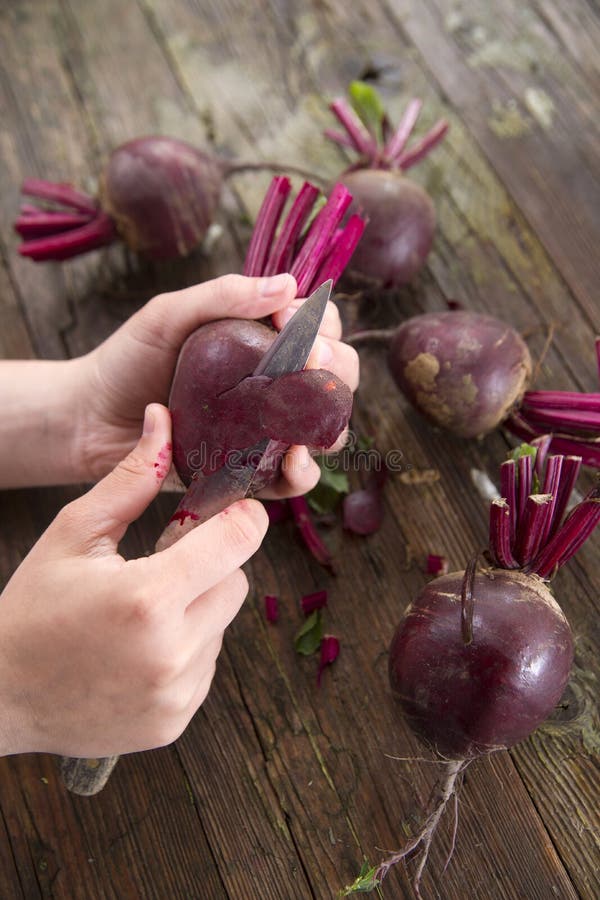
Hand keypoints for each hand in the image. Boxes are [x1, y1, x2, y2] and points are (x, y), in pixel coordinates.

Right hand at [0, 405, 267, 756]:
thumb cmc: (31, 607)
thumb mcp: (74, 533)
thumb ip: (130, 479)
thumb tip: (164, 418)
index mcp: (148, 598)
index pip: (239, 541)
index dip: (241, 516)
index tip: (230, 508)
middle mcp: (171, 652)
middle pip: (237, 582)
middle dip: (210, 565)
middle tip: (161, 564)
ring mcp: (176, 695)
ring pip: (223, 624)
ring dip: (196, 608)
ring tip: (139, 613)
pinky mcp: (175, 722)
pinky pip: (206, 665)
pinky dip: (185, 649)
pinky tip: (138, 648)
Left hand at [75, 274, 358, 497]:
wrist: (90, 419)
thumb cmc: (128, 360)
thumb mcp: (170, 314)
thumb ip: (224, 296)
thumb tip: (287, 285)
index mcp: (264, 341)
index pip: (320, 326)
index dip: (320, 323)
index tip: (288, 319)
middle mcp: (275, 385)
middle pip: (339, 376)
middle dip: (335, 368)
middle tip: (307, 362)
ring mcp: (267, 431)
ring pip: (328, 428)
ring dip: (330, 421)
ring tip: (306, 414)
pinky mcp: (251, 473)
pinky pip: (294, 478)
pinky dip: (304, 471)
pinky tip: (292, 459)